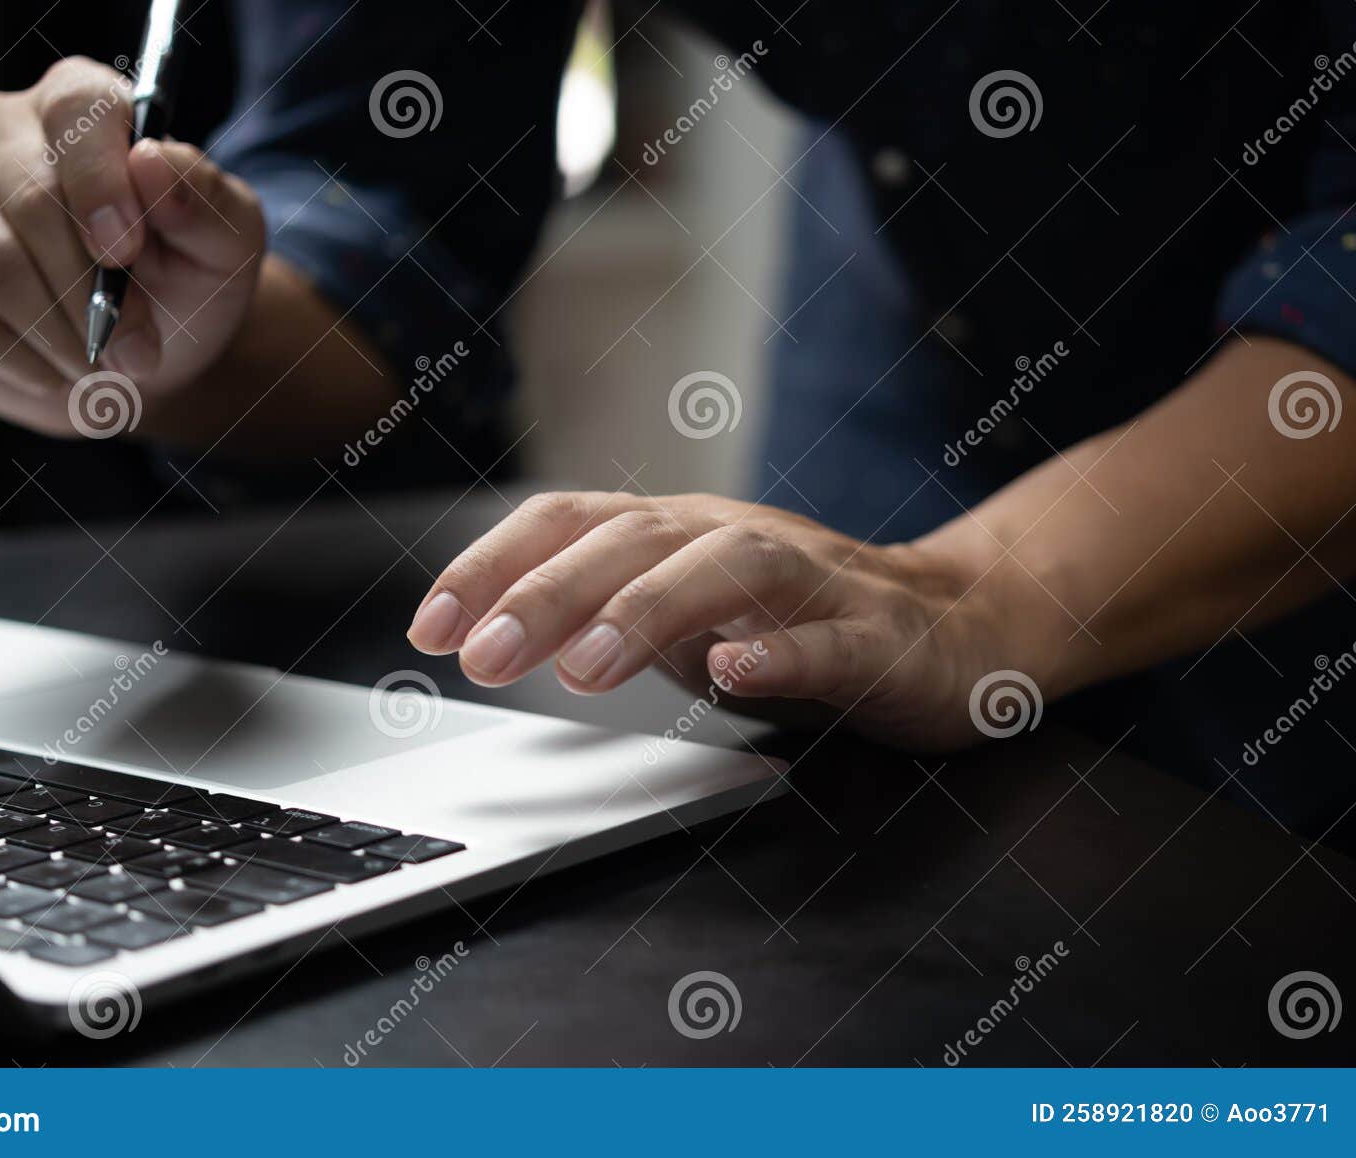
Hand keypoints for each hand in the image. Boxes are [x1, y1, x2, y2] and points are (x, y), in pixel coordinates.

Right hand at [0, 57, 264, 436]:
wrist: (142, 352)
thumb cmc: (186, 280)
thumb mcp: (226, 243)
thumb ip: (205, 200)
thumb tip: (153, 162)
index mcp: (78, 104)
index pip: (75, 113)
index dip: (101, 185)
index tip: (127, 255)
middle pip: (30, 201)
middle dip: (93, 293)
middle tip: (139, 351)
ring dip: (60, 335)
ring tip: (106, 368)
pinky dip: (18, 362)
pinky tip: (55, 373)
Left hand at [407, 491, 1033, 749]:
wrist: (955, 624)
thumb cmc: (798, 620)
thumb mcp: (681, 613)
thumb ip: (601, 613)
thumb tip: (494, 632)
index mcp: (676, 532)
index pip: (569, 523)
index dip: (495, 566)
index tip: (432, 628)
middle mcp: (732, 537)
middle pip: (634, 539)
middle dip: (549, 595)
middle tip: (486, 657)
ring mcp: (810, 580)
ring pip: (726, 570)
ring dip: (649, 612)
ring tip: (589, 668)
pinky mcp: (876, 635)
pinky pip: (827, 639)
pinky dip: (778, 653)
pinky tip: (734, 675)